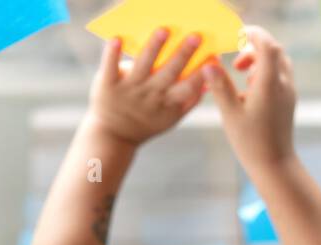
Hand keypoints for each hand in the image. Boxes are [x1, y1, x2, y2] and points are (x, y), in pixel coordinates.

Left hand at [87, 30, 207, 147]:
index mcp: (167, 102)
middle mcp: (150, 94)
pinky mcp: (108, 85)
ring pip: (143, 65)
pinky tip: (116, 40)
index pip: (188, 87)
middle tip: (195, 36)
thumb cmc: (146, 122)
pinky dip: (112, 54)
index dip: (201, 74)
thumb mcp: (170, 119)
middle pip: (169, 72)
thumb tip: (209, 82)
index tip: (213, 57)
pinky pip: (109, 68)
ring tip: (163, 31)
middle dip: (183, 54)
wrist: (112, 135)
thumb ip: (189, 102)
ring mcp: (129, 89)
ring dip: (153, 48)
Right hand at [204, 26, 296, 172]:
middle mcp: (283, 84)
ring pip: (278, 63)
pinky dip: (265, 74)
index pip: (267, 46)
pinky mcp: (288, 101)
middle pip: (274, 51)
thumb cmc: (251, 143)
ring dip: (260, 62)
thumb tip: (209, 63)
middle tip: (237, 62)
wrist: (275, 166)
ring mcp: (288, 92)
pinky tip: (249, 92)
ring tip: (242, 76)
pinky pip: (279, 77)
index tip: (236, 36)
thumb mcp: (230, 114)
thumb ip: (219, 86)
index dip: (253, 35)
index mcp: (268, 84)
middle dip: (254, 48)